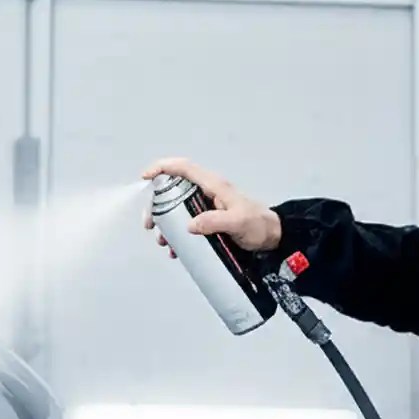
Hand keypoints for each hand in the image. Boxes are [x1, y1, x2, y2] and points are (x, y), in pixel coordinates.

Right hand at [141, 157, 282, 256]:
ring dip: (165, 224)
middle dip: (157, 205)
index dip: (163, 168)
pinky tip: (176, 250)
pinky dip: (177, 236)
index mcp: (213, 186)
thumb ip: (214, 222)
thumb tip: (190, 225)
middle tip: (150, 224)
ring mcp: (206, 207)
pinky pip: (186, 224)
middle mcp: (207, 193)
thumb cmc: (258, 225)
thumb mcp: (237, 223)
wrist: (273, 238)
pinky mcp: (208, 222)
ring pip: (177, 209)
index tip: (145, 178)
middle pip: (173, 190)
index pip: (184, 168)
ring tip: (163, 241)